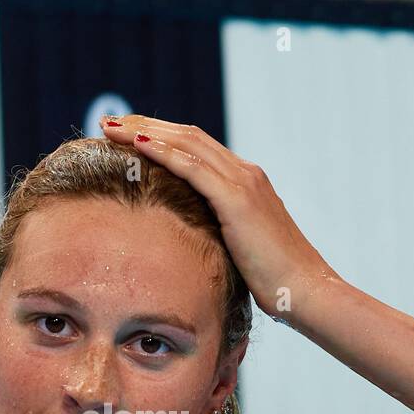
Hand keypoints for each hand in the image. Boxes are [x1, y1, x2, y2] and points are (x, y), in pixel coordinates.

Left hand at [100, 114, 343, 322]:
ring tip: (112, 128)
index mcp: (246, 182)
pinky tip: (137, 144)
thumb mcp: (241, 247)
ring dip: (145, 132)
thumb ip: (220, 232)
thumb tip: (194, 240)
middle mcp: (245, 173)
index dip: (160, 137)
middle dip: (145, 126)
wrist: (304, 290)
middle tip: (109, 122)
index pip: (195, 148)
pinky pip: (193, 167)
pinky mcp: (238, 200)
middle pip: (187, 136)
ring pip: (186, 144)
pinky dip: (164, 152)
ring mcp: (243, 183)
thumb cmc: (274, 279)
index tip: (126, 135)